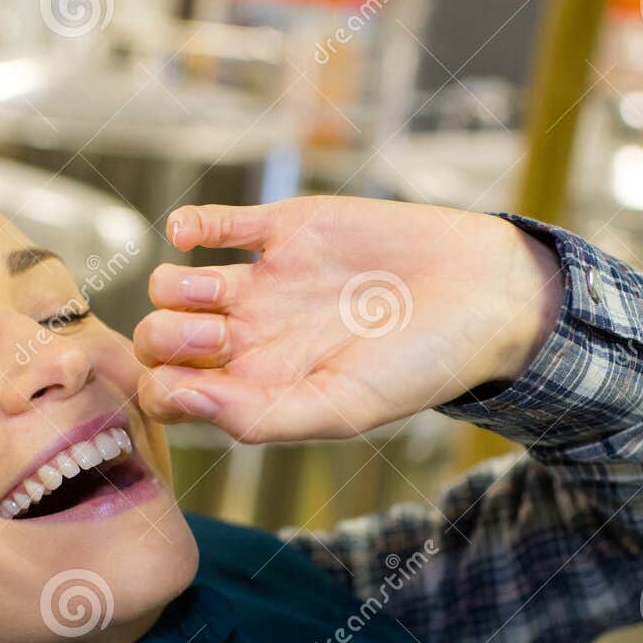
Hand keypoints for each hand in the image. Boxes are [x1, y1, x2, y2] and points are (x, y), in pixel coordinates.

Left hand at [134, 196, 563, 442]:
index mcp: (262, 388)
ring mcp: (263, 282)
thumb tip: (182, 401)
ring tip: (215, 295)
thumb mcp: (342, 408)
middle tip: (214, 339)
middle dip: (167, 340)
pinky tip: (196, 237)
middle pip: (162, 339)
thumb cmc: (419, 367)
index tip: (191, 385)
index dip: (162, 391)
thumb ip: (259, 417)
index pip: (173, 395)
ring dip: (173, 287)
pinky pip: (213, 224)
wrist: (480, 295)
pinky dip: (190, 227)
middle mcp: (253, 337)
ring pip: (174, 283)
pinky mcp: (283, 229)